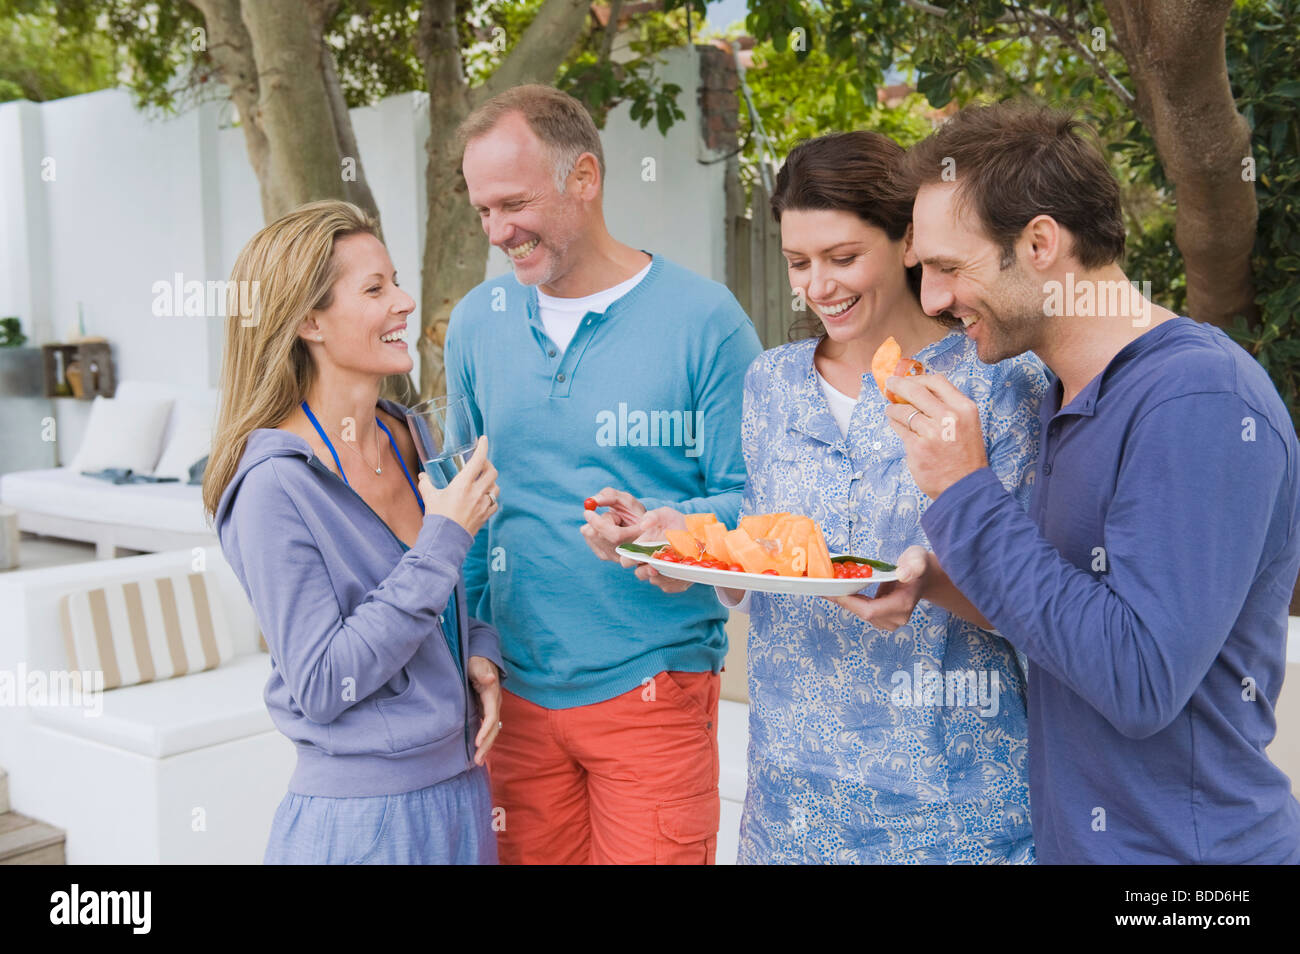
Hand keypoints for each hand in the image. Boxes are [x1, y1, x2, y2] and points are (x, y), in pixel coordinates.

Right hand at [417, 436, 499, 536]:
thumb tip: (422, 476)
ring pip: (496, 487)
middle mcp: (477, 492)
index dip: (483, 447)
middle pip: (492, 472)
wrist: (446, 540)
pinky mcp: (486, 515)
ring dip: (491, 481)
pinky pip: (495, 503)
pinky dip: (492, 497)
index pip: (478, 460)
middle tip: (480, 464)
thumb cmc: (437, 517)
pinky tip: (485, 498)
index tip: (483, 439)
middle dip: (488, 465)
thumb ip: (426, 484)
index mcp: (463, 484)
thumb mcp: (429, 497)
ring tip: (483, 481)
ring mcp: (483, 504)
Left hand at [467, 655, 501, 764]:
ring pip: (492, 730)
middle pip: (493, 728)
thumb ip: (482, 672)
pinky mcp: (486, 709)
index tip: (478, 743)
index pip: (491, 716)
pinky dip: (484, 739)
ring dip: (486, 746)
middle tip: (477, 761)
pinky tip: (478, 749)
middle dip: (487, 745)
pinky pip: (487, 727)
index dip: (485, 730)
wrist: (481, 657)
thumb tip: (490, 679)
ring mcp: (491, 707)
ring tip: (478, 761)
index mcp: (492, 695)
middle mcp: (494, 703)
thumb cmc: (477, 661)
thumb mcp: (477, 664)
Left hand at [579, 487, 648, 560]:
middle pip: (599, 535)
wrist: (638, 530)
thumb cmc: (634, 513)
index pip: (615, 535)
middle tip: (615, 518)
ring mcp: (614, 557)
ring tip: (613, 525)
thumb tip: (593, 500)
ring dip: (598, 524)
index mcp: (639, 537)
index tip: (588, 511)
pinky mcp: (604, 556)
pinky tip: (607, 531)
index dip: (599, 523)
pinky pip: (588, 538)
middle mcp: (627, 552)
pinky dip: (593, 530)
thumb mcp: (627, 501)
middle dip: (602, 519)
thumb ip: (612, 496)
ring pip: (591, 536)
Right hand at [619, 506, 695, 592]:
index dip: (629, 560)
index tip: (638, 557)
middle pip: (639, 574)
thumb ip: (652, 516)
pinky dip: (675, 582)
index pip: (627, 559)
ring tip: (673, 567)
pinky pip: (670, 586)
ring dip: (662, 576)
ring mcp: (660, 573)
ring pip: (655, 581)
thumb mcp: (665, 514)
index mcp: (641, 549)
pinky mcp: (673, 582)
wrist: (697, 532)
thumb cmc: (677, 522)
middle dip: (645, 572)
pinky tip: (682, 572)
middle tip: (654, 567)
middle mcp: (648, 563)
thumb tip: (643, 526)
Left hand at [825, 545, 928, 629]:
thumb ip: (913, 565)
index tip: (831, 591)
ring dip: (844, 601)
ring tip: (828, 587)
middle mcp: (896, 618)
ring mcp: (890, 621)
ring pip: (860, 613)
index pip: (870, 611)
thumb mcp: (918, 558)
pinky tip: (839, 590)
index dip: (849, 603)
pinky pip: (862, 610)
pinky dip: (850, 601)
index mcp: (903, 605)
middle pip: (862, 613)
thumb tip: (902, 575)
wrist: (923, 576)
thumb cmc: (919, 565)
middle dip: (841, 600)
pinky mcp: (883, 619)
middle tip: (821, 586)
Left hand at [884, 373, 988, 499]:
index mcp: (964, 408)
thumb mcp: (967, 424)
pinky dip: (894, 424)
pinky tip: (894, 424)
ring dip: (893, 409)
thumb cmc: (965, 455)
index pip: (937, 381)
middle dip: (898, 385)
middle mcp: (949, 417)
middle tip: (890, 384)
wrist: (965, 487)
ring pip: (904, 411)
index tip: (908, 379)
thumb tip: (920, 389)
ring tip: (891, 410)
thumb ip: (948, 406)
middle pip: (916, 391)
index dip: (918, 378)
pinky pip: (900, 428)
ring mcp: (932, 432)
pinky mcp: (917, 447)